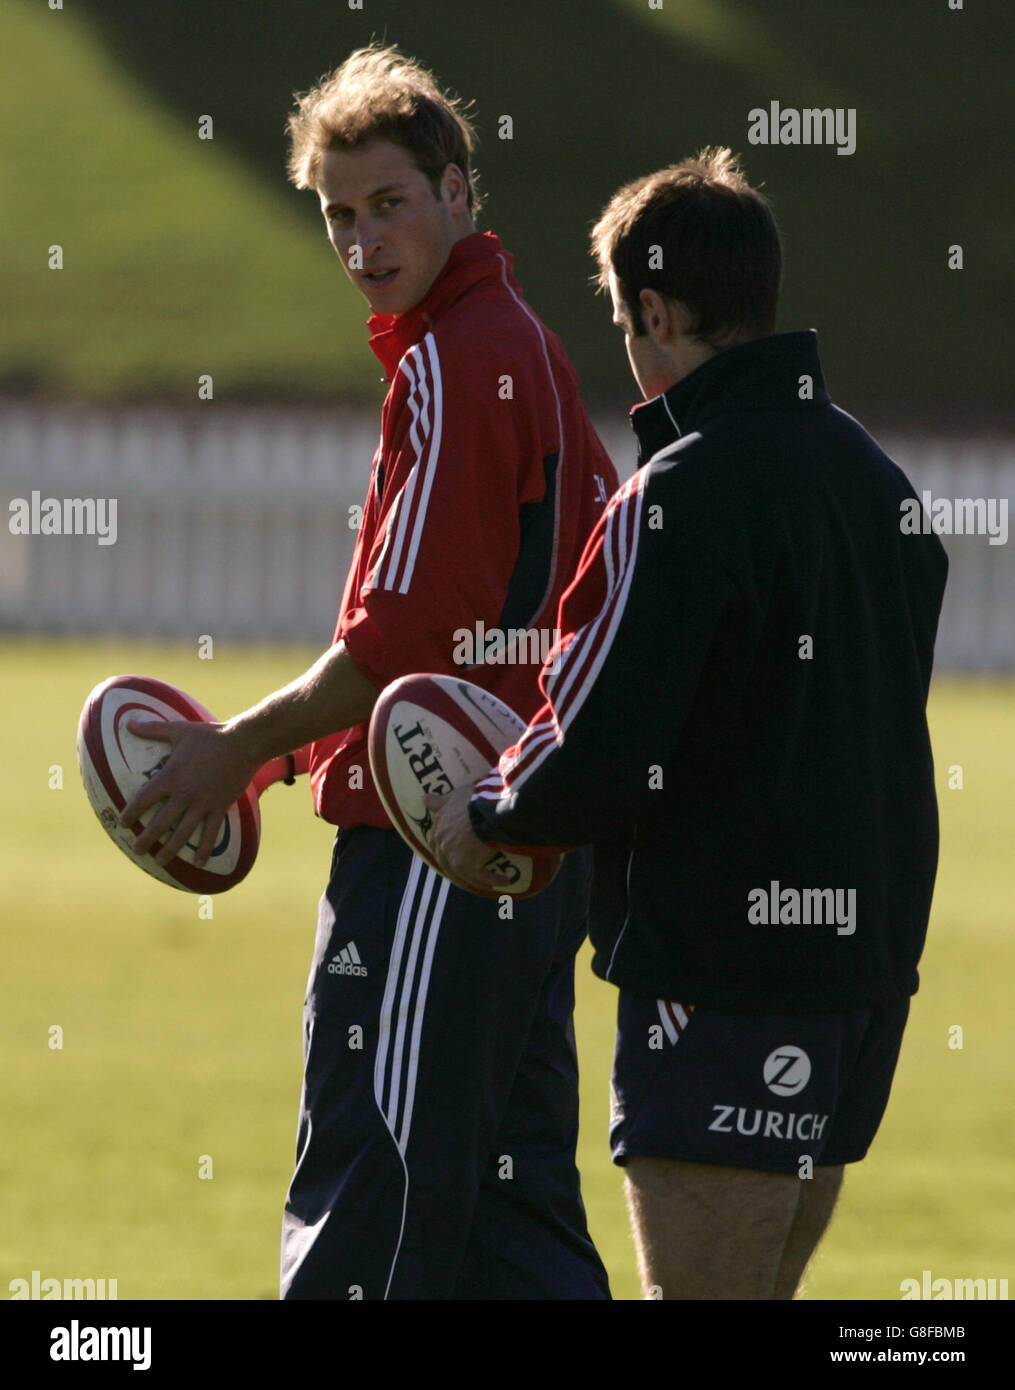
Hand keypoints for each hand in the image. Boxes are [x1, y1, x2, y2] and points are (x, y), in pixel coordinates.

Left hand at [118, 720, 260, 867]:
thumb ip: (152, 729)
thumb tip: (128, 723)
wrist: (243, 743)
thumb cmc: (209, 736)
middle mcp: (184, 794)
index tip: (122, 823)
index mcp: (170, 777)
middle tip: (137, 850)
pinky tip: (199, 862)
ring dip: (170, 850)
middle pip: (160, 823)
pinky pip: (211, 833)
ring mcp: (203, 803)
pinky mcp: (220, 807)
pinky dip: (204, 849)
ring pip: (183, 833)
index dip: (131, 813)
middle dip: (146, 839)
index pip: (144, 799)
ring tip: (160, 861)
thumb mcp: (179, 730)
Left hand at [423, 784, 514, 893]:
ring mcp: (452, 855)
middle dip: (459, 872)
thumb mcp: (454, 797)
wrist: (488, 809)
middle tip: (474, 874)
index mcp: (438, 827)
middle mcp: (441, 843)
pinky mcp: (466, 865)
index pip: (435, 844)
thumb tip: (423, 799)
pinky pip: (480, 877)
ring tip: (492, 883)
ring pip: (464, 875)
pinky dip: (493, 880)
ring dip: (478, 880)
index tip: (457, 857)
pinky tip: (505, 880)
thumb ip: (440, 801)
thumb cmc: (474, 799)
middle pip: (447, 864)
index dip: (445, 853)